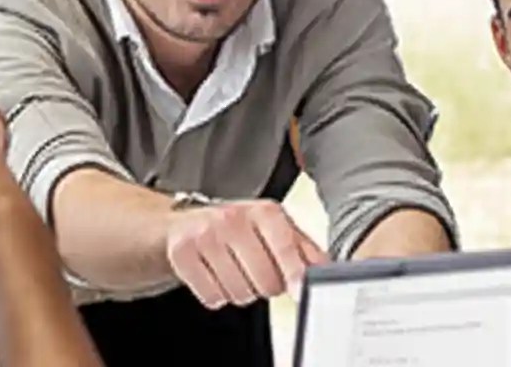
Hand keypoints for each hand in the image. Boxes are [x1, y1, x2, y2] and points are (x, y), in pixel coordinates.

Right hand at [165, 199, 327, 308]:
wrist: (188, 223)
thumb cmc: (240, 229)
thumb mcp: (275, 230)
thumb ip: (306, 251)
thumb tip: (329, 271)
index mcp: (265, 212)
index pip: (285, 247)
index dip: (295, 274)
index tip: (300, 292)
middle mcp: (234, 219)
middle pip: (265, 281)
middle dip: (266, 287)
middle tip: (257, 272)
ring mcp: (206, 235)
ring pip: (239, 293)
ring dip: (241, 292)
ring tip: (235, 272)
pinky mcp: (182, 253)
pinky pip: (212, 297)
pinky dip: (217, 295)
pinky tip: (216, 276)